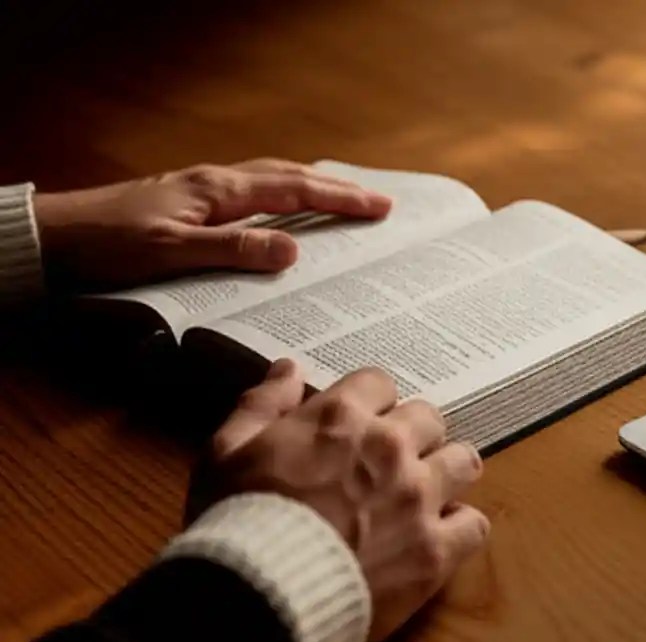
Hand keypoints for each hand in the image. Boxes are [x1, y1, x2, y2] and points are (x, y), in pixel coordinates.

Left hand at [32, 158, 393, 290]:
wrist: (57, 237)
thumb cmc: (109, 246)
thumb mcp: (173, 254)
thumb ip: (234, 251)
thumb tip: (293, 251)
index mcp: (220, 192)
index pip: (295, 192)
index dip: (341, 200)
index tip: (381, 207)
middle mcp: (217, 183)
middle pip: (291, 176)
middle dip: (339, 189)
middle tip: (380, 202)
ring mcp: (203, 190)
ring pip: (273, 180)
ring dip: (314, 187)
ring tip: (345, 197)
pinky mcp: (191, 202)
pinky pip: (253, 192)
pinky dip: (284, 195)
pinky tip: (285, 209)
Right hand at [190, 360, 488, 641]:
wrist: (256, 599)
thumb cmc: (234, 523)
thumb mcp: (226, 453)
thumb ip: (261, 405)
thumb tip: (290, 369)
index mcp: (341, 419)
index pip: (379, 383)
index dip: (369, 404)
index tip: (358, 427)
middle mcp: (390, 448)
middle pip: (428, 418)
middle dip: (412, 436)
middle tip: (391, 463)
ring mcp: (419, 498)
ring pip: (464, 462)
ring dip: (446, 472)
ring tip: (426, 494)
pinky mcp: (436, 550)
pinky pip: (474, 524)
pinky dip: (459, 529)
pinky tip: (439, 538)